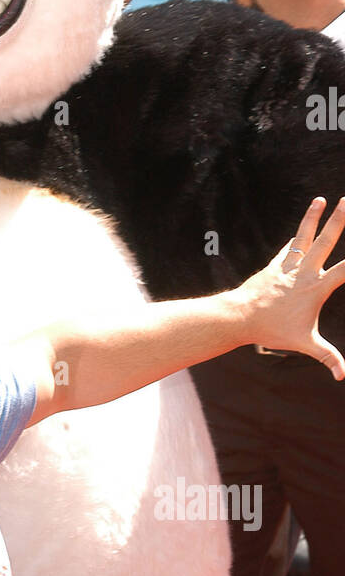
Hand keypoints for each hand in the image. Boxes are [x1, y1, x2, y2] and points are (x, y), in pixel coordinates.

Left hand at [236, 197, 344, 377]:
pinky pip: (288, 246)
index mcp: (316, 287)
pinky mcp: (274, 265)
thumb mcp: (304, 344)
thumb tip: (343, 376)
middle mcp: (304, 271)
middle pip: (326, 241)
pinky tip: (302, 228)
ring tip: (321, 199)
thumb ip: (327, 357)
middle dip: (340, 221)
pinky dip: (297, 237)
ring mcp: (288, 265)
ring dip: (313, 217)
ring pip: (304, 236)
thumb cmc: (272, 330)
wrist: (240, 316)